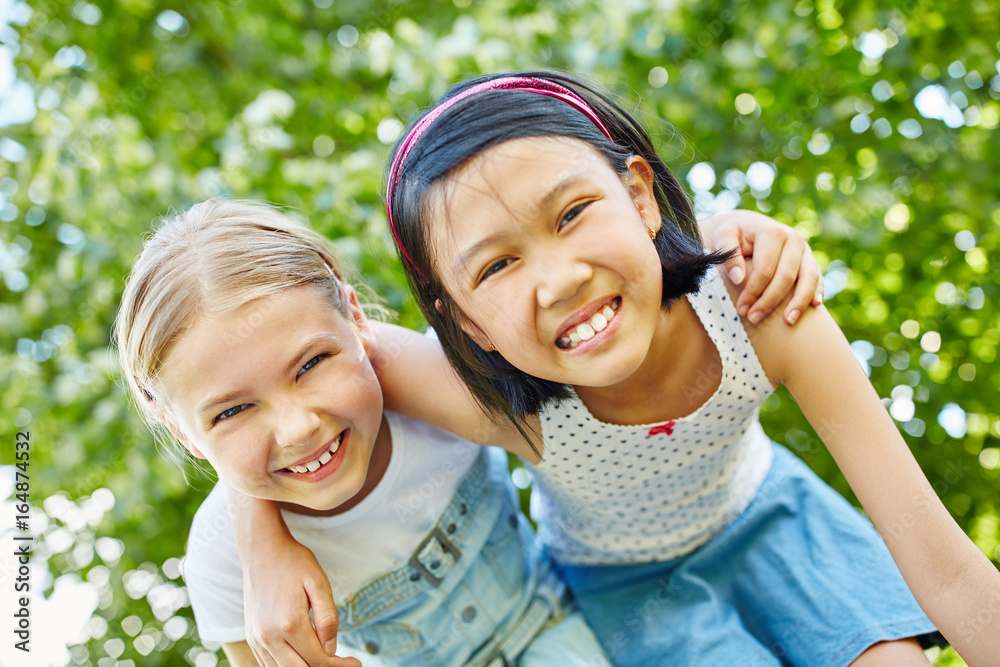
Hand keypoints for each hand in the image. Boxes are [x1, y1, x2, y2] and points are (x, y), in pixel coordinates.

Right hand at [242, 535, 360, 666]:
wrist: (261, 550)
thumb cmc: (293, 563)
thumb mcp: (319, 583)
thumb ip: (327, 618)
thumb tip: (331, 648)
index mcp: (289, 623)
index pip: (318, 660)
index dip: (339, 665)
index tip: (356, 662)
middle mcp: (269, 636)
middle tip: (343, 663)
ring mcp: (257, 639)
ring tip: (326, 659)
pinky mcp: (251, 637)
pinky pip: (269, 665)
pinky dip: (287, 666)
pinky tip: (304, 657)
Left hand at [702, 210, 822, 324]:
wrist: (748, 224)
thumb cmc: (733, 234)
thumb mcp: (723, 237)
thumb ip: (729, 256)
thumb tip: (738, 279)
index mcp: (772, 232)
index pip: (765, 269)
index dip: (753, 292)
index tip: (741, 309)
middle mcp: (793, 239)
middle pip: (786, 276)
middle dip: (770, 301)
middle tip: (754, 319)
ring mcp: (804, 249)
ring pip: (808, 277)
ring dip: (799, 302)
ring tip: (788, 322)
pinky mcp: (809, 259)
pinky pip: (817, 277)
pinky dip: (817, 291)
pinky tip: (814, 307)